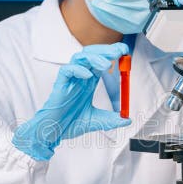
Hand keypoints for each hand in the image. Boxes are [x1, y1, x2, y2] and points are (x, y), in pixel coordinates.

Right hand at [12, 43, 130, 159]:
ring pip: (80, 58)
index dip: (112, 54)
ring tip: (106, 64)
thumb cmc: (70, 124)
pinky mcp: (60, 85)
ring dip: (94, 57)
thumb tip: (128, 120)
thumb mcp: (97, 121)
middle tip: (120, 51)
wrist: (54, 132)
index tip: (125, 51)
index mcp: (89, 82)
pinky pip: (67, 70)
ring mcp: (70, 80)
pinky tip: (88, 75)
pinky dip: (78, 69)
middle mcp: (80, 78)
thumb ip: (111, 119)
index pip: (101, 61)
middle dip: (106, 50)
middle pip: (92, 54)